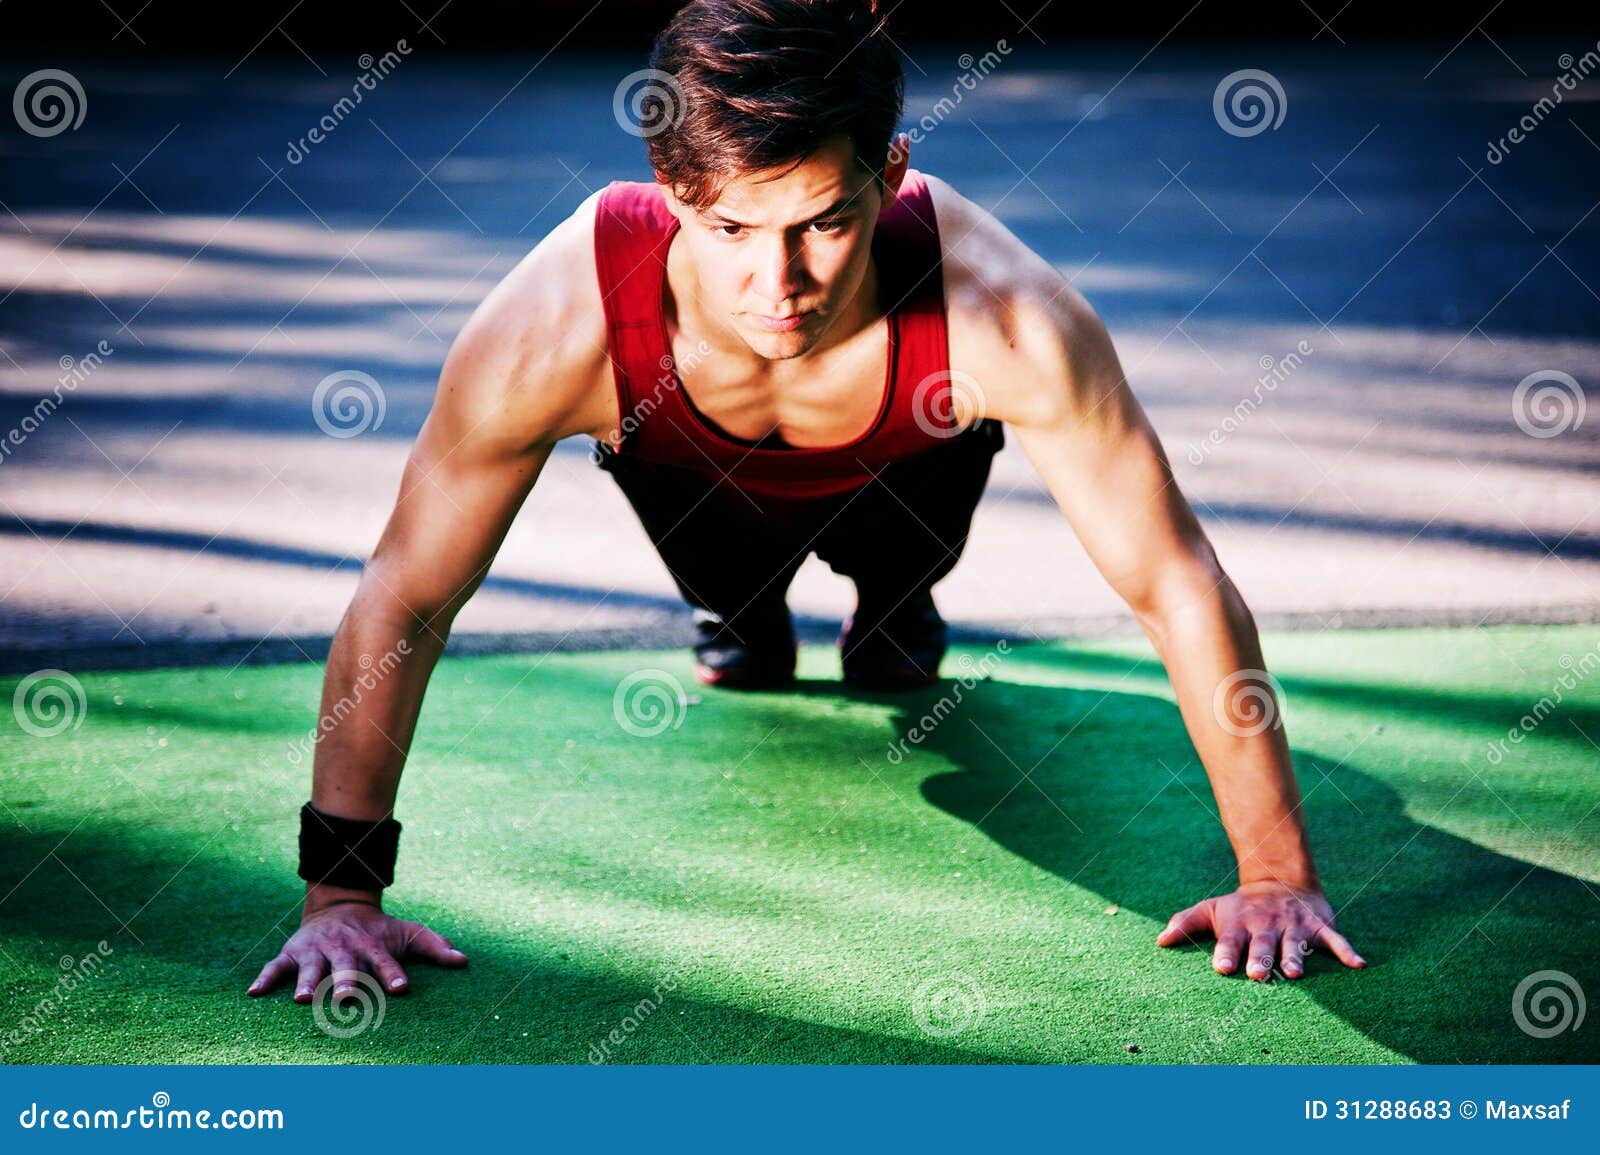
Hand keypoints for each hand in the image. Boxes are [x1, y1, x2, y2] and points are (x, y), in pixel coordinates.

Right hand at [246, 900, 467, 1001]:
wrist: (340, 907)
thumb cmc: (378, 930)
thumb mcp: (407, 932)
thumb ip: (434, 946)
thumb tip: (464, 960)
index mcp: (372, 947)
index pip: (385, 962)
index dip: (393, 974)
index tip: (402, 988)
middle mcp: (344, 949)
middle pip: (347, 968)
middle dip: (348, 982)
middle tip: (348, 999)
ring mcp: (317, 951)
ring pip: (312, 969)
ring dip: (308, 982)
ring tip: (303, 999)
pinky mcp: (292, 953)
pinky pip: (276, 966)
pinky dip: (265, 978)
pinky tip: (254, 993)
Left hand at [1155, 881, 1365, 979]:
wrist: (1280, 880)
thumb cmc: (1241, 906)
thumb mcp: (1213, 909)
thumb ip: (1186, 922)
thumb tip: (1159, 941)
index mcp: (1240, 924)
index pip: (1230, 940)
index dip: (1226, 953)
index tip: (1222, 967)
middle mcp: (1266, 926)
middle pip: (1262, 944)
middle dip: (1260, 958)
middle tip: (1256, 973)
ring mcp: (1294, 925)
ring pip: (1295, 943)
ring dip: (1295, 956)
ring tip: (1296, 973)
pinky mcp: (1319, 926)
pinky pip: (1335, 939)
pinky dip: (1347, 951)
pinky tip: (1359, 965)